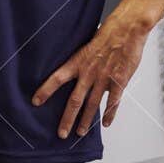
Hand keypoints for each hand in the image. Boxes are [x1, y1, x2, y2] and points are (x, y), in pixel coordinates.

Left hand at [32, 11, 152, 137]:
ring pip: (92, 105)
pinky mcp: (119, 81)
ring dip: (86, 121)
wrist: (128, 29)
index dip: (46, 90)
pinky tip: (106, 123)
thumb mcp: (88, 43)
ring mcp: (104, 79)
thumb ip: (83, 59)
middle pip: (75, 101)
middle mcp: (89, 73)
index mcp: (79, 62)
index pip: (57, 78)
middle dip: (67, 119)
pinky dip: (110, 114)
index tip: (35, 101)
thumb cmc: (109, 32)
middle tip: (61, 133)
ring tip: (80, 132)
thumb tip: (76, 67)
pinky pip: (113, 102)